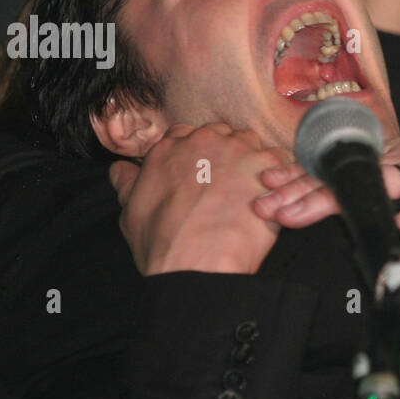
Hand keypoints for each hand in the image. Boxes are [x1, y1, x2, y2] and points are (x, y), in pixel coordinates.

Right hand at [108, 124, 289, 275]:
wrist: (198, 263)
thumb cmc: (164, 243)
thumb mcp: (130, 211)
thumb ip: (127, 183)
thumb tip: (120, 169)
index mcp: (168, 148)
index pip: (185, 135)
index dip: (194, 155)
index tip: (201, 174)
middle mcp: (202, 141)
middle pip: (220, 135)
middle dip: (224, 154)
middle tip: (226, 186)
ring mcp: (236, 150)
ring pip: (249, 142)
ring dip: (250, 161)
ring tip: (249, 192)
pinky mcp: (265, 166)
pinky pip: (279, 158)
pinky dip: (277, 175)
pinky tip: (270, 196)